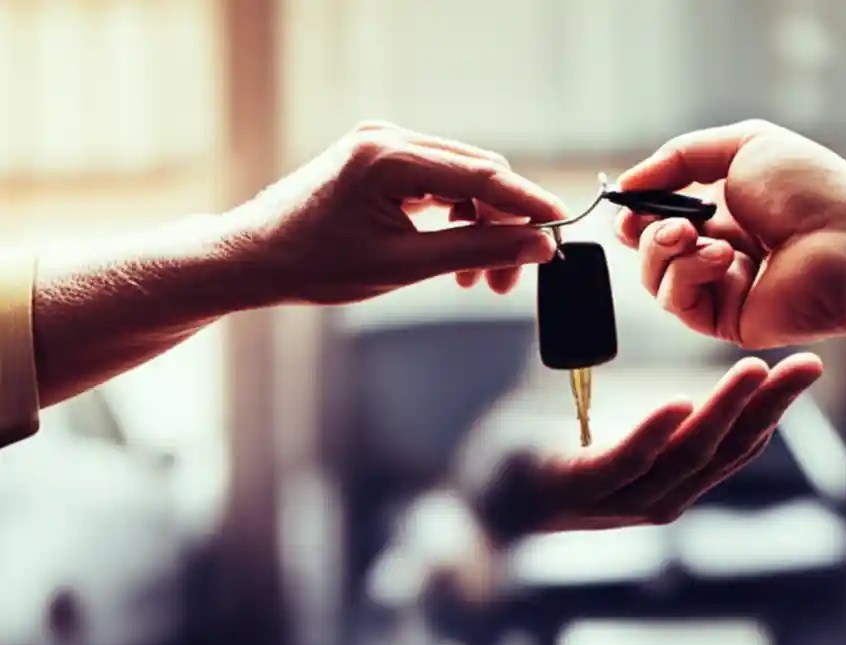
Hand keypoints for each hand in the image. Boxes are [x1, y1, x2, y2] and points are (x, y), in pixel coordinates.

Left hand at [223, 120, 566, 304]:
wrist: (256, 259)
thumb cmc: (316, 265)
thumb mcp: (404, 266)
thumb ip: (477, 252)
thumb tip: (538, 246)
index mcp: (389, 157)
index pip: (484, 173)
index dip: (530, 203)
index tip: (565, 227)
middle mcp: (388, 138)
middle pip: (478, 173)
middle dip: (505, 225)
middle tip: (515, 277)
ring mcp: (383, 144)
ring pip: (461, 179)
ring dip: (481, 226)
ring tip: (482, 280)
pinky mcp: (380, 159)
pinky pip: (438, 182)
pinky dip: (456, 218)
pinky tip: (457, 258)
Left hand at [480, 354, 822, 535]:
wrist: (479, 495)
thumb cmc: (551, 458)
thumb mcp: (618, 436)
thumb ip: (660, 427)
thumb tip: (701, 396)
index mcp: (669, 482)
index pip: (735, 445)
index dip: (774, 408)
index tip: (805, 367)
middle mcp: (654, 498)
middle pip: (723, 451)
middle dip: (767, 408)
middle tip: (805, 365)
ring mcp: (617, 500)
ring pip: (683, 455)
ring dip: (723, 412)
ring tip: (752, 372)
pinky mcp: (576, 489)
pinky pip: (623, 463)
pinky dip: (653, 434)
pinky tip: (679, 403)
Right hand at [616, 119, 845, 348]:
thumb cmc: (811, 190)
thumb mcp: (743, 146)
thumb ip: (679, 156)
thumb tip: (627, 183)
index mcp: (730, 211)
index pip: (664, 217)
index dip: (640, 211)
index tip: (626, 201)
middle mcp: (724, 251)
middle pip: (651, 250)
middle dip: (643, 232)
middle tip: (650, 220)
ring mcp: (725, 289)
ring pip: (657, 278)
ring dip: (662, 250)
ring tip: (692, 233)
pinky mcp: (728, 322)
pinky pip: (679, 302)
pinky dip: (686, 275)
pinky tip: (720, 256)